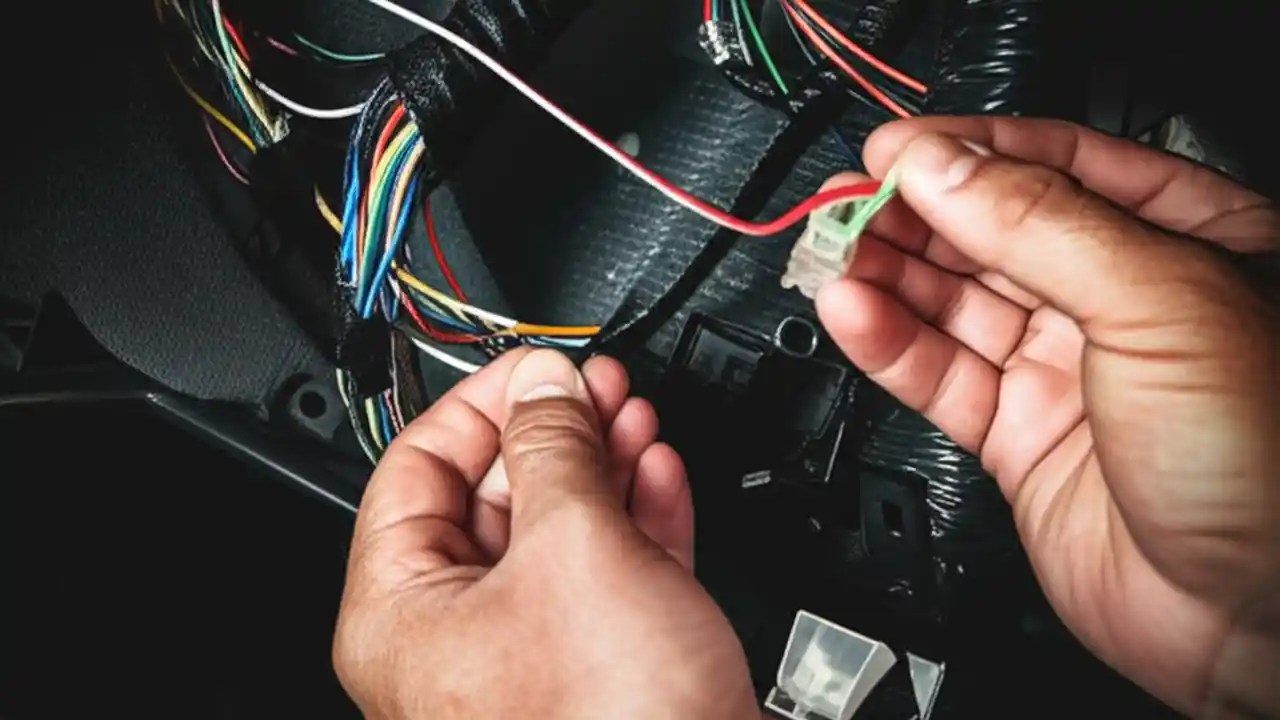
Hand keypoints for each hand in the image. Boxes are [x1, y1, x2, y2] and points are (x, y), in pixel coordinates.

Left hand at [333, 349, 755, 719]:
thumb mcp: (574, 546)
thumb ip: (554, 446)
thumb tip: (545, 384)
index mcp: (400, 617)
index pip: (415, 471)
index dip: (479, 404)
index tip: (535, 365)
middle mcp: (453, 643)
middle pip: (492, 498)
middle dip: (553, 431)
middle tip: (595, 386)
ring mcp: (529, 657)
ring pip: (556, 531)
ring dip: (599, 465)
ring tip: (633, 416)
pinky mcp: (597, 668)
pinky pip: (603, 573)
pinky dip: (631, 518)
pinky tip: (655, 473)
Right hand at [817, 117, 1278, 717]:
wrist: (1254, 622)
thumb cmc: (1271, 463)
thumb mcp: (1161, 303)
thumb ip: (1040, 225)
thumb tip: (944, 168)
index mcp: (1184, 242)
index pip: (1055, 168)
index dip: (970, 155)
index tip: (895, 153)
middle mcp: (1121, 301)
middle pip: (993, 233)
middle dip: (915, 215)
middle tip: (848, 205)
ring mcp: (1067, 372)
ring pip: (956, 304)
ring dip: (889, 276)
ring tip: (835, 255)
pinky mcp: (1020, 437)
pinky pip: (940, 376)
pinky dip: (890, 345)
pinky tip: (854, 313)